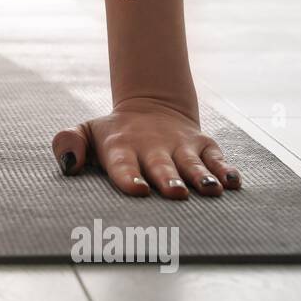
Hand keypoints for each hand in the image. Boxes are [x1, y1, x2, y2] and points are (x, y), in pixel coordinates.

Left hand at [52, 98, 240, 198]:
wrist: (152, 107)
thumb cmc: (114, 134)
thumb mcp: (86, 132)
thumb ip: (68, 143)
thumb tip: (67, 164)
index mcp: (122, 147)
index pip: (123, 163)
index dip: (130, 177)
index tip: (138, 190)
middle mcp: (153, 147)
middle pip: (161, 165)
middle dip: (169, 179)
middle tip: (176, 193)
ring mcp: (180, 146)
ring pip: (192, 163)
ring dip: (201, 176)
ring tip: (210, 190)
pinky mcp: (204, 145)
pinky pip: (217, 158)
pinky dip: (226, 169)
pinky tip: (233, 183)